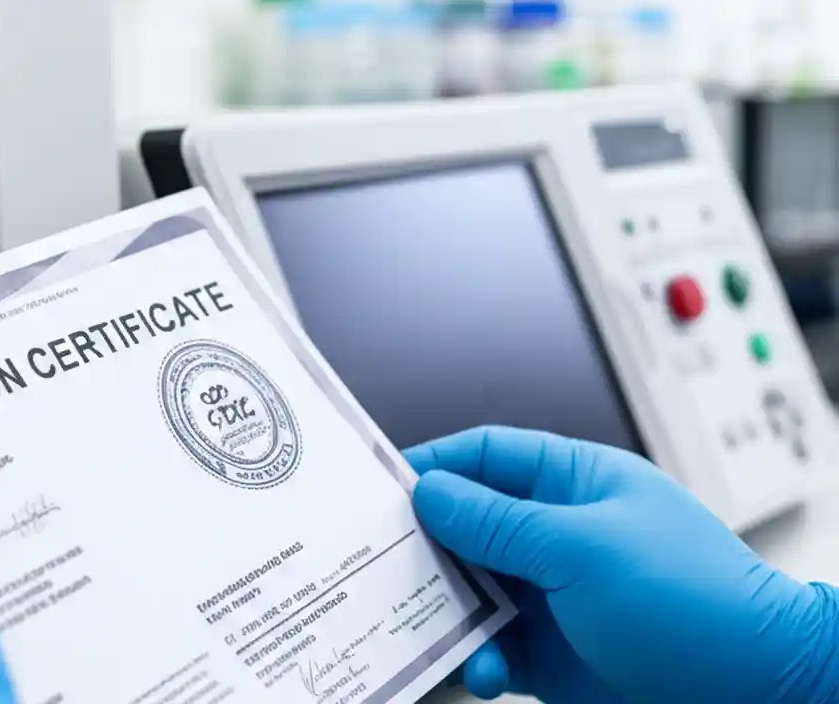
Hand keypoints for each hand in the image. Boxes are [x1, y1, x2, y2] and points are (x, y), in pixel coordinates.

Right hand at [405, 427, 838, 703]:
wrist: (756, 691)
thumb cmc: (694, 601)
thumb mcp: (582, 548)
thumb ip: (497, 522)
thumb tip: (430, 491)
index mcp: (573, 482)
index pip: (485, 456)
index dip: (432, 464)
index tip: (379, 486)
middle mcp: (556, 533)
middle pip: (465, 525)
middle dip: (426, 547)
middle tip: (382, 563)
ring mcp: (552, 592)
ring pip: (468, 590)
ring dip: (446, 612)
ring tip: (433, 628)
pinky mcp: (550, 649)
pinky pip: (488, 644)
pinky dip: (475, 657)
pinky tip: (483, 670)